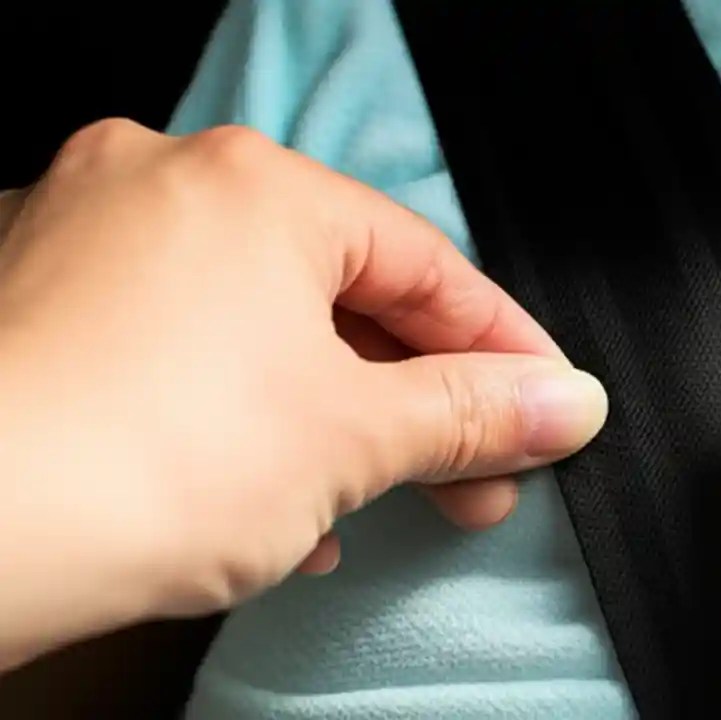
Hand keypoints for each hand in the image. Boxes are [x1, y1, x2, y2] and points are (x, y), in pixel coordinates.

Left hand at [0, 121, 606, 668]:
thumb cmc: (141, 464)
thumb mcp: (351, 440)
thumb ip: (472, 412)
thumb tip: (564, 405)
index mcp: (253, 185)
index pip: (424, 265)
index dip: (503, 347)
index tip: (547, 405)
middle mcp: (162, 186)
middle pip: (342, 297)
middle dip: (420, 402)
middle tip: (478, 474)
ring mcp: (84, 242)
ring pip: (259, 330)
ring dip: (336, 421)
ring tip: (383, 502)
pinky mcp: (33, 311)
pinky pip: (181, 354)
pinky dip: (244, 421)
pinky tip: (278, 503)